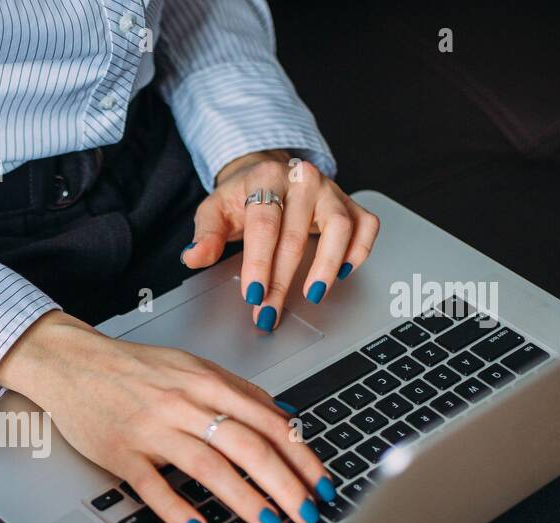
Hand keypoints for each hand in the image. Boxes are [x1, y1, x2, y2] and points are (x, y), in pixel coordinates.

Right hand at [0, 311, 334, 522]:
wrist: (72, 363)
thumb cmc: (133, 369)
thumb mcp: (192, 367)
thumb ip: (239, 393)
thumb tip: (287, 421)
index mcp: (206, 382)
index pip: (268, 422)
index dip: (300, 456)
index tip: (320, 484)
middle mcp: (183, 403)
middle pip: (246, 446)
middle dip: (284, 483)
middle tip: (305, 512)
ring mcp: (152, 429)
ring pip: (208, 466)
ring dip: (244, 498)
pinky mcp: (121, 453)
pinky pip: (153, 485)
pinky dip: (178, 509)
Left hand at [181, 150, 379, 330]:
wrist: (267, 173)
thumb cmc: (242, 197)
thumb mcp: (214, 210)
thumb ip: (205, 234)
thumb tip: (193, 257)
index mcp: (265, 179)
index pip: (264, 225)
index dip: (259, 263)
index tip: (253, 295)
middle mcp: (303, 180)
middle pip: (296, 236)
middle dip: (282, 281)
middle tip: (269, 311)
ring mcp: (331, 191)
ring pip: (340, 228)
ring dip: (327, 266)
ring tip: (313, 295)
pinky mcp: (350, 203)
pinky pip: (365, 226)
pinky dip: (359, 251)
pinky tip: (342, 272)